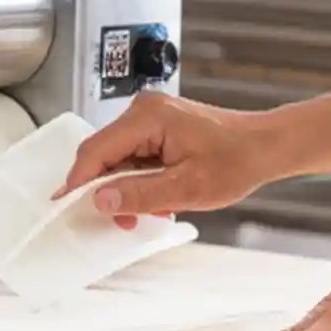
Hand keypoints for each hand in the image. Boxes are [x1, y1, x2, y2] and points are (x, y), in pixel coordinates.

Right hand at [54, 92, 275, 228]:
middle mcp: (143, 110)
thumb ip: (140, 194)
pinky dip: (139, 180)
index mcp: (148, 117)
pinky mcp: (156, 128)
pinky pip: (133, 157)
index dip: (79, 181)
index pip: (96, 150)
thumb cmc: (236, 160)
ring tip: (154, 209)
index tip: (65, 205)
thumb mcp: (187, 188)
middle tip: (123, 220)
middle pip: (103, 154)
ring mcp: (149, 118)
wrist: (264, 146)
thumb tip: (100, 199)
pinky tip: (159, 197)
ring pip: (117, 159)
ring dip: (127, 188)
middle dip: (107, 189)